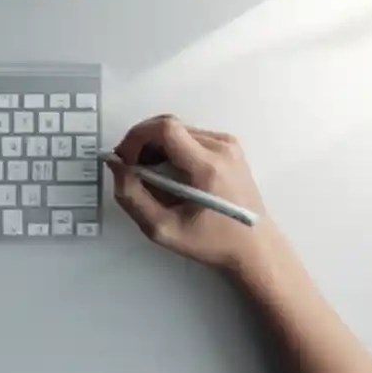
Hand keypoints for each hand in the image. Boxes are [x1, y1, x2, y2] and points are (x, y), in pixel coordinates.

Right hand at [108, 115, 272, 272]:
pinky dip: (172, 149)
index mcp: (208, 167)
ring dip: (156, 147)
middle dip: (142, 143)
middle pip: (169, 126)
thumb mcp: (163, 230)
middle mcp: (221, 148)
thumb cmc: (212, 242)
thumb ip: (132, 197)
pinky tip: (171, 174)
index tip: (126, 159)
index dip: (137, 137)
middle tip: (132, 170)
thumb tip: (116, 166)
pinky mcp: (229, 147)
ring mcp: (228, 144)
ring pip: (178, 130)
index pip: (166, 128)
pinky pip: (190, 136)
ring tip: (152, 177)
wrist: (254, 246)